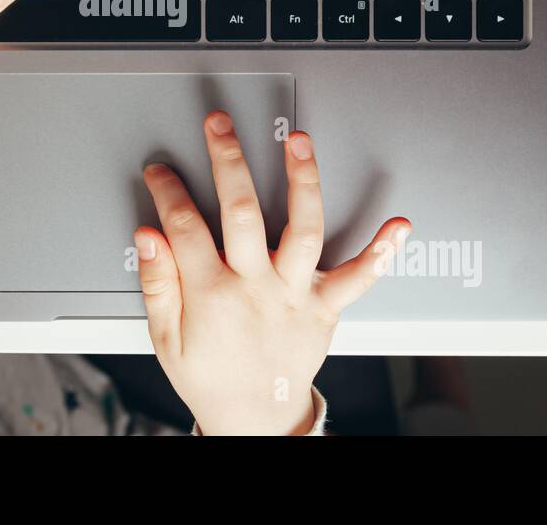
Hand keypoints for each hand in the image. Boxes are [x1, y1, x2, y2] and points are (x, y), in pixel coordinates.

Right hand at [134, 111, 410, 435]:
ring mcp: (294, 294)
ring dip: (302, 180)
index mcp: (211, 294)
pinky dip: (382, 252)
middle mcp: (256, 287)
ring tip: (298, 142)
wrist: (256, 420)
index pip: (184, 227)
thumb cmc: (211, 377)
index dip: (169, 191)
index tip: (161, 171)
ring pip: (302, 228)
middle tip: (220, 126)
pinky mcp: (325, 306)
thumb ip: (157, 283)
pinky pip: (359, 277)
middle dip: (227, 160)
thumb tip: (149, 235)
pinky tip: (398, 225)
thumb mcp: (165, 339)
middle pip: (241, 212)